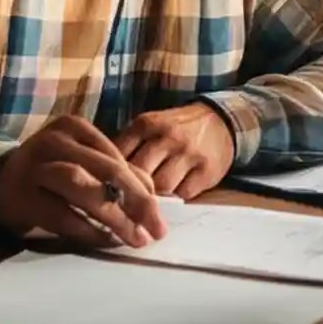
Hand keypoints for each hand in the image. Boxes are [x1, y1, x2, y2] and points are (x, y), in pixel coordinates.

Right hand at [0, 116, 166, 247]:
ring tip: (134, 238)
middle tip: (156, 229)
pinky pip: (61, 216)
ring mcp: (35, 167)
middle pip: (105, 169)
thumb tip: (154, 195)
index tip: (159, 213)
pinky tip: (105, 241)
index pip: (117, 156)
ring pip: (82, 187)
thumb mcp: (80, 160)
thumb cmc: (49, 171)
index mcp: (73, 127)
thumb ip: (114, 172)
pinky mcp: (21, 197)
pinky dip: (87, 230)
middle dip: (136, 200)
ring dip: (113, 215)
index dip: (142, 185)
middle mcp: (54, 141)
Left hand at [114, 102, 234, 199]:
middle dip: (131, 190)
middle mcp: (169, 136)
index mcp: (148, 124)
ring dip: (154, 198)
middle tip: (125, 202)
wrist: (220, 121)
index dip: (111, 174)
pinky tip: (171, 197)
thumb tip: (102, 174)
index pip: (119, 154)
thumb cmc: (176, 128)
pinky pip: (184, 194)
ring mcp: (190, 154)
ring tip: (148, 203)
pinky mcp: (207, 171)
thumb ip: (129, 146)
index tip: (106, 187)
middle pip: (140, 173)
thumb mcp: (150, 125)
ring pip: (162, 186)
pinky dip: (175, 199)